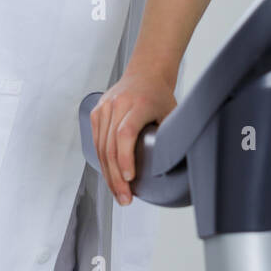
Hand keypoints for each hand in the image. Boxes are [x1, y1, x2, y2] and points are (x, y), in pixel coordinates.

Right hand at [91, 68, 177, 204]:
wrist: (145, 72)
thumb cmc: (160, 96)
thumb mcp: (172, 113)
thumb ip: (170, 136)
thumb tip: (174, 166)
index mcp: (139, 103)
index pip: (125, 134)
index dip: (125, 158)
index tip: (131, 178)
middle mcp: (117, 104)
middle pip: (110, 145)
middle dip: (117, 177)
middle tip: (125, 198)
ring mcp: (104, 107)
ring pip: (101, 147)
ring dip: (108, 174)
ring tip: (118, 194)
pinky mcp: (96, 113)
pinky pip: (96, 142)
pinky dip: (102, 162)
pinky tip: (110, 177)